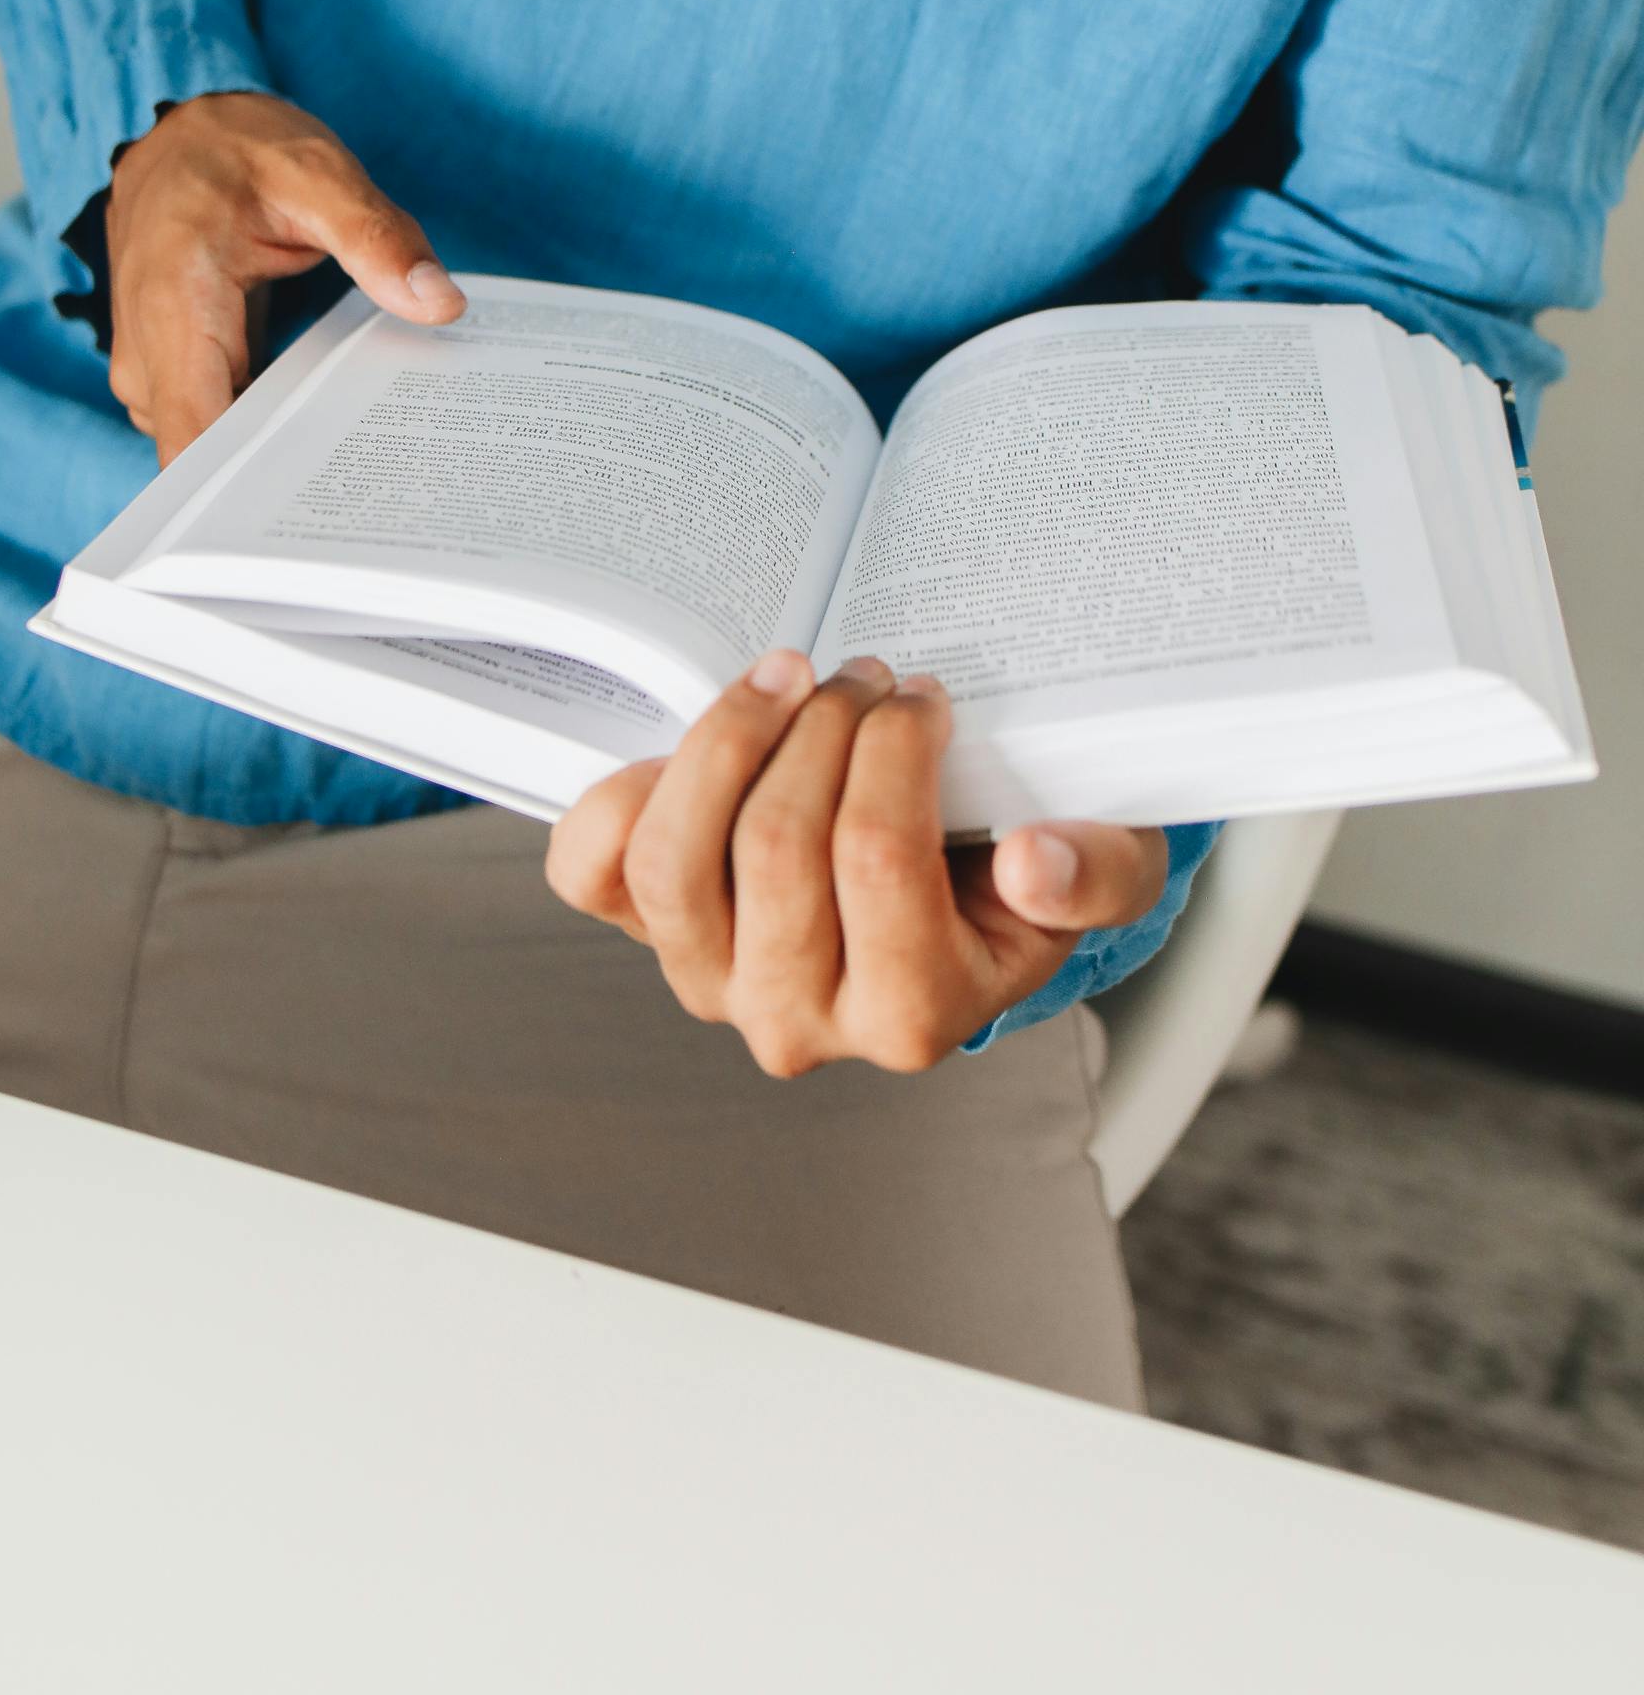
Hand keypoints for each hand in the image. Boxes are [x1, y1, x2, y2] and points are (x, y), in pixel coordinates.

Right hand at [104, 90, 464, 464]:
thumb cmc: (241, 150)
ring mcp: (152, 366)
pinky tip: (323, 428)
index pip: (192, 438)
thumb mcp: (319, 174)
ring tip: (361, 463)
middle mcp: (149, 349)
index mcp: (175, 302)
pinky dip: (263, 430)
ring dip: (274, 458)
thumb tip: (441, 304)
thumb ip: (378, 239)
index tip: (319, 520)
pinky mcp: (170, 372)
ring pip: (206, 448)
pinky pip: (211, 423)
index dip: (243, 497)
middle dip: (280, 486)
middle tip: (376, 492)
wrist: (181, 136)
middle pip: (203, 459)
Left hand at [547, 653, 1167, 1076]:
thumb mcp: (1102, 873)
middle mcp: (798, 1018)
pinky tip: (705, 740)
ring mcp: (709, 979)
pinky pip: (592, 867)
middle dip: (823, 728)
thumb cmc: (1018, 875)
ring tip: (790, 679)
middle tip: (866, 675)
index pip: (878, 862)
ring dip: (730, 739)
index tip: (923, 695)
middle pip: (774, 847)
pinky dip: (632, 791)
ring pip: (672, 857)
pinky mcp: (645, 934)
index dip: (895, 750)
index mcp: (914, 1015)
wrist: (952, 901)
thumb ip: (1098, 873)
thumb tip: (1038, 861)